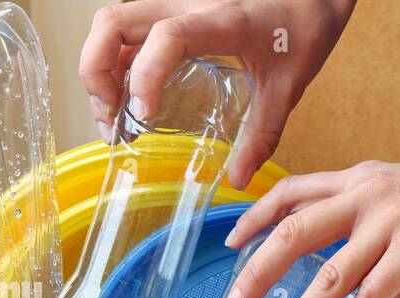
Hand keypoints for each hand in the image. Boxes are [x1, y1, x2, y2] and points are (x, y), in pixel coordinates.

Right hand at [80, 0, 354, 189]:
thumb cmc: (303, 29)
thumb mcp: (287, 87)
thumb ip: (263, 134)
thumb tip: (238, 178)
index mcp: (220, 20)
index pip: (166, 38)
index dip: (145, 76)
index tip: (143, 117)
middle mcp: (187, 2)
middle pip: (113, 23)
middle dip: (97, 73)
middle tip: (112, 120)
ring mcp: (175, 1)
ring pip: (112, 22)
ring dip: (99, 66)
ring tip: (113, 114)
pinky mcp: (172, 7)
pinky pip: (128, 27)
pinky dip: (114, 59)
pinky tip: (127, 95)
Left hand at [223, 154, 399, 297]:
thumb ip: (398, 293)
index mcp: (360, 183)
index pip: (293, 192)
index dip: (257, 216)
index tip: (232, 243)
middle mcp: (366, 195)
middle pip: (294, 231)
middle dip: (259, 269)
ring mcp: (390, 219)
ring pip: (330, 272)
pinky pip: (374, 291)